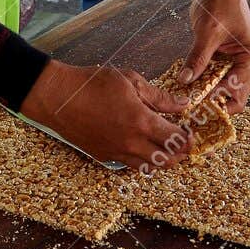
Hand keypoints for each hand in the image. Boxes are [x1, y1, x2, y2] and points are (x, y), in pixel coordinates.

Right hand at [20, 59, 193, 171]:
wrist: (58, 97)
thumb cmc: (92, 83)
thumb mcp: (130, 81)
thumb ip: (159, 96)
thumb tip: (183, 104)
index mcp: (141, 122)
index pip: (175, 141)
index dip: (188, 140)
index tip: (191, 133)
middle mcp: (130, 143)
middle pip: (166, 161)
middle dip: (179, 154)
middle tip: (182, 143)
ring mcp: (116, 152)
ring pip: (148, 168)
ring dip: (161, 160)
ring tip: (164, 145)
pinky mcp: (104, 156)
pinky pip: (129, 164)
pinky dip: (141, 159)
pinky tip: (141, 145)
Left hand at [182, 0, 249, 114]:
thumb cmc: (219, 1)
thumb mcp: (207, 31)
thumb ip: (198, 57)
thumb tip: (185, 81)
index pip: (237, 90)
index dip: (218, 103)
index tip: (197, 109)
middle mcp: (246, 63)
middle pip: (232, 95)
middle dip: (213, 105)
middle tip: (190, 114)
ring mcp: (233, 62)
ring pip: (221, 88)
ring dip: (205, 96)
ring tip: (184, 105)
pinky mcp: (220, 58)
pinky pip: (211, 77)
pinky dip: (200, 83)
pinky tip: (184, 89)